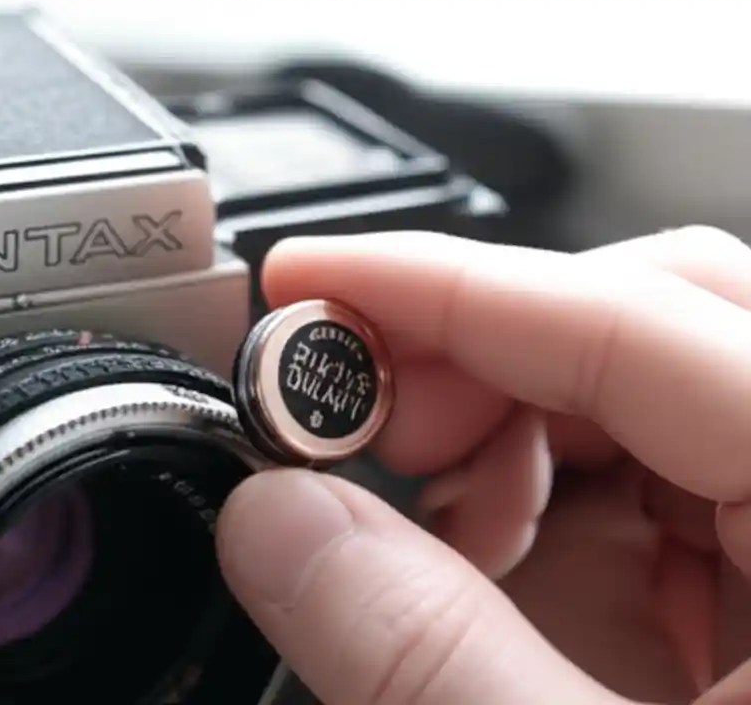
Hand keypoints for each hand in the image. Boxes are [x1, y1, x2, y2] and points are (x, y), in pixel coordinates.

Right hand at [217, 227, 750, 703]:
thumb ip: (424, 649)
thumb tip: (277, 522)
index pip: (634, 316)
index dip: (442, 285)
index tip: (306, 283)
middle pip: (652, 316)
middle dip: (473, 353)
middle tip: (357, 417)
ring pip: (648, 393)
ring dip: (503, 431)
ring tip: (416, 518)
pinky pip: (655, 480)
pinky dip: (541, 498)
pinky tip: (481, 559)